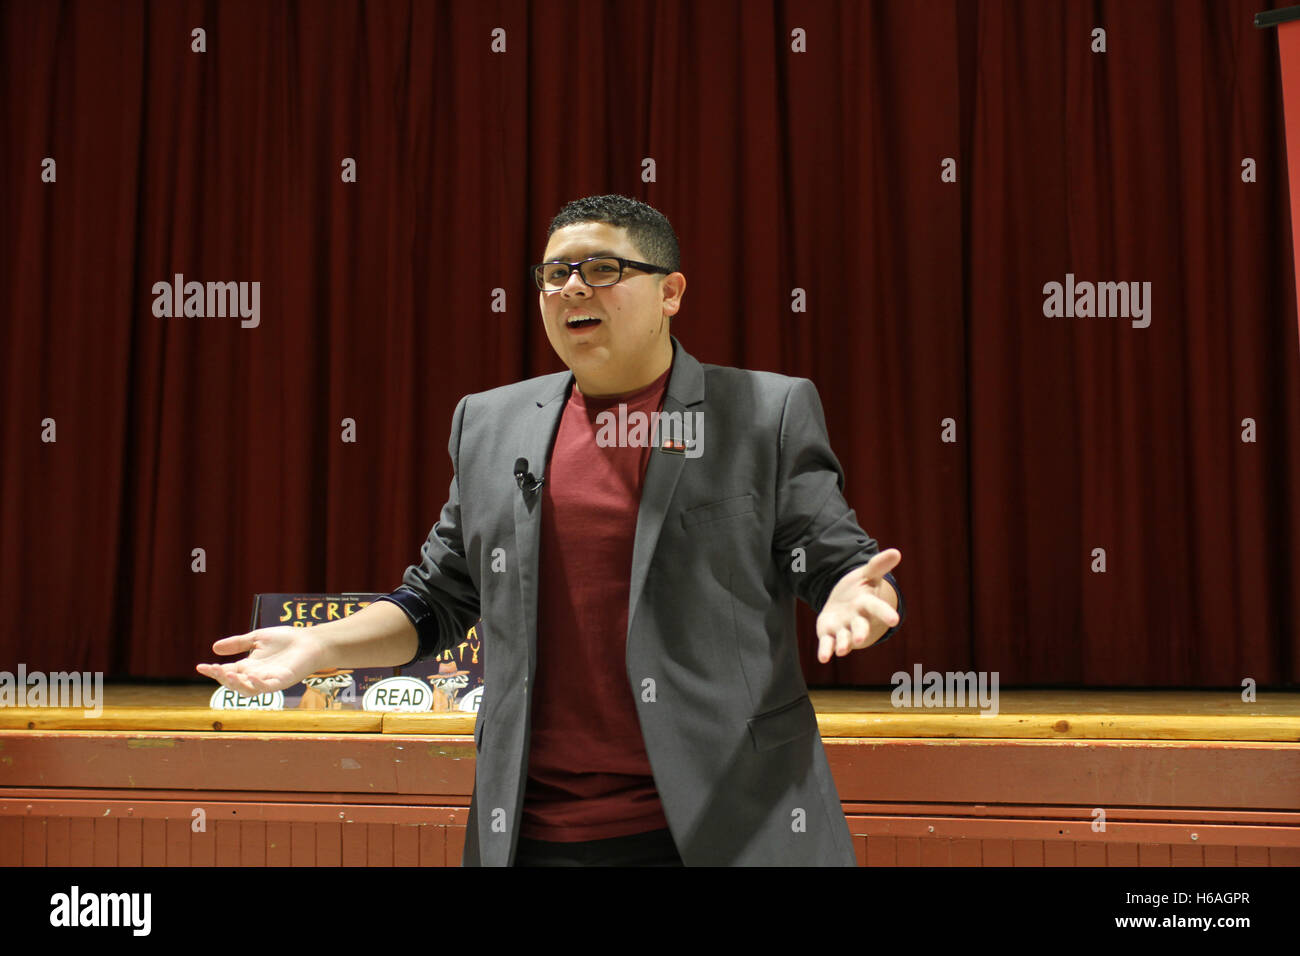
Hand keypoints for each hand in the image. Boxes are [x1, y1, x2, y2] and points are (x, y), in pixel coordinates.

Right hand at [195, 626, 329, 696]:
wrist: (311, 641)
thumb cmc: (286, 640)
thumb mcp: (257, 638)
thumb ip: (238, 643)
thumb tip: (214, 647)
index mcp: (249, 667)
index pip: (227, 672)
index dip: (213, 671)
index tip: (200, 666)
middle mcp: (256, 676)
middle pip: (234, 683)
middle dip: (222, 678)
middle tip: (215, 668)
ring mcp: (269, 681)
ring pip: (247, 690)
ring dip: (236, 683)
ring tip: (228, 673)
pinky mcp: (282, 681)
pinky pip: (267, 688)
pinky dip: (258, 683)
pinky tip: (251, 675)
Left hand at [816, 549, 900, 662]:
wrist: (844, 604)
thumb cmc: (860, 590)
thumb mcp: (867, 575)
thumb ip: (878, 566)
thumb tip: (896, 552)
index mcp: (867, 604)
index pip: (877, 608)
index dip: (885, 613)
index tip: (894, 620)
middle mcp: (857, 619)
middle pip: (860, 627)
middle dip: (860, 633)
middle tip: (860, 640)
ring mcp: (843, 629)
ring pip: (844, 638)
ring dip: (843, 644)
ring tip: (842, 651)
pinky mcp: (830, 635)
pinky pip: (828, 644)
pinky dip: (826, 651)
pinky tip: (823, 658)